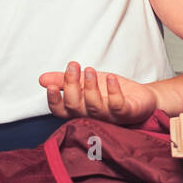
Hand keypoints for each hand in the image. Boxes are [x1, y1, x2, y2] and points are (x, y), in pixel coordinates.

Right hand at [39, 61, 159, 124]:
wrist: (140, 97)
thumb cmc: (110, 92)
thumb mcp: (85, 82)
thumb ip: (64, 81)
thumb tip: (42, 79)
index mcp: (79, 109)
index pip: (60, 110)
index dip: (54, 101)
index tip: (50, 86)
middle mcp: (91, 116)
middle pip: (75, 106)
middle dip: (71, 86)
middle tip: (73, 66)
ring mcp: (108, 116)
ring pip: (95, 106)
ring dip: (91, 87)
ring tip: (89, 70)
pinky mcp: (126, 113)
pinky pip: (118, 105)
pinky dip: (114, 91)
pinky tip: (111, 78)